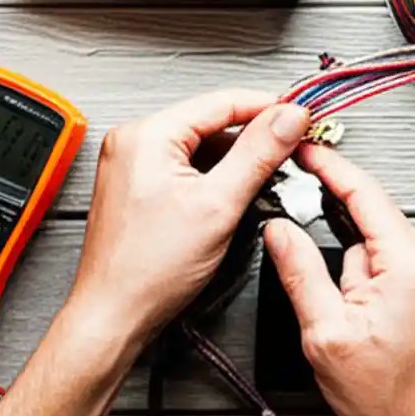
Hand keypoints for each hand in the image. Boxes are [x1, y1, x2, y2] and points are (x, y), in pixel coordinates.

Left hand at [67, 90, 309, 349]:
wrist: (114, 314)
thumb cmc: (147, 270)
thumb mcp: (219, 204)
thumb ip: (259, 154)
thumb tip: (288, 118)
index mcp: (147, 135)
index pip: (222, 101)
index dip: (268, 108)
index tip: (300, 117)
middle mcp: (134, 142)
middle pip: (212, 122)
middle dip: (254, 138)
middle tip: (291, 152)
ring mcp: (133, 165)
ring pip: (202, 147)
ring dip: (236, 161)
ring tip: (264, 181)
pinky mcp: (138, 187)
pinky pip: (187, 168)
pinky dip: (215, 178)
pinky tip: (232, 198)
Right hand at [264, 146, 414, 415]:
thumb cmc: (391, 400)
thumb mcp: (326, 335)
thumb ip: (299, 271)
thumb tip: (280, 231)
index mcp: (409, 263)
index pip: (364, 192)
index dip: (328, 166)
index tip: (304, 149)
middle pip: (371, 222)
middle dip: (340, 249)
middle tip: (328, 301)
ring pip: (382, 249)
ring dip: (359, 274)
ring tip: (357, 327)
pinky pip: (399, 268)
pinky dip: (376, 285)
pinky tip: (373, 326)